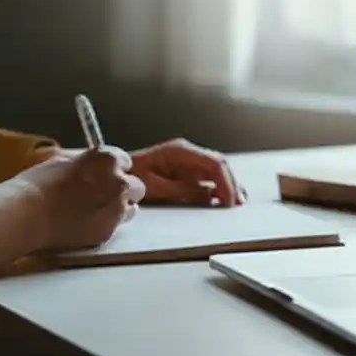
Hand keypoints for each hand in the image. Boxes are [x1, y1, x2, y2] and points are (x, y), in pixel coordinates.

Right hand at [13, 146, 146, 251]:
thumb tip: (95, 165)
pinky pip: (115, 226)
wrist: (27, 214)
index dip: (113, 169)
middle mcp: (119, 182)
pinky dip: (105, 225)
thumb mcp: (65, 159)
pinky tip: (84, 224)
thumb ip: (88, 161)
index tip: (103, 175)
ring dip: (117, 208)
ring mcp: (117, 208)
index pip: (125, 161)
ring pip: (130, 208)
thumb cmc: (39, 183)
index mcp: (108, 159)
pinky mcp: (109, 231)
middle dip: (122, 190)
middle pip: (135, 186)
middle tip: (101, 195)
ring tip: (93, 212)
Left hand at [129, 138, 245, 206]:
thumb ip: (181, 190)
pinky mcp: (187, 171)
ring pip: (218, 170)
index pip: (213, 162)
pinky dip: (220, 187)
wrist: (116, 174)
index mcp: (180, 151)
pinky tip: (226, 199)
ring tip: (239, 202)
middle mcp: (188, 153)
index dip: (225, 182)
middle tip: (238, 204)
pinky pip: (209, 177)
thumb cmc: (130, 177)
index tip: (229, 200)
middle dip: (232, 183)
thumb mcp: (153, 186)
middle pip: (219, 164)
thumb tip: (208, 195)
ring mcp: (188, 162)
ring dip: (229, 185)